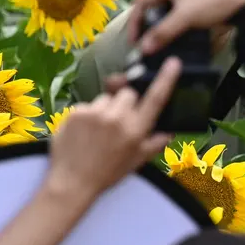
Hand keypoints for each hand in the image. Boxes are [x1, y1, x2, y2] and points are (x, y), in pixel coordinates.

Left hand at [44, 58, 180, 204]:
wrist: (72, 182)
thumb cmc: (106, 173)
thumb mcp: (136, 162)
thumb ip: (154, 144)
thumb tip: (170, 131)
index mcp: (135, 131)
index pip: (155, 99)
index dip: (166, 79)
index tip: (173, 62)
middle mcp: (117, 119)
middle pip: (127, 93)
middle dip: (125, 103)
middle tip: (117, 122)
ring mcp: (95, 114)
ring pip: (106, 97)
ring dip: (105, 108)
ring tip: (97, 130)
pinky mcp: (76, 112)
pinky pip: (87, 104)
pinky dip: (87, 115)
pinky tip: (83, 132)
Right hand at [126, 0, 244, 55]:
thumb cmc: (213, 2)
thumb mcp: (186, 18)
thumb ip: (163, 32)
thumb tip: (143, 49)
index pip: (141, 3)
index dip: (135, 24)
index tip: (135, 43)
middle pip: (149, 4)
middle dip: (145, 24)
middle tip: (144, 43)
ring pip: (160, 8)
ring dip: (158, 24)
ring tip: (157, 41)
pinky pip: (172, 9)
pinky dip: (169, 21)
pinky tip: (171, 33)